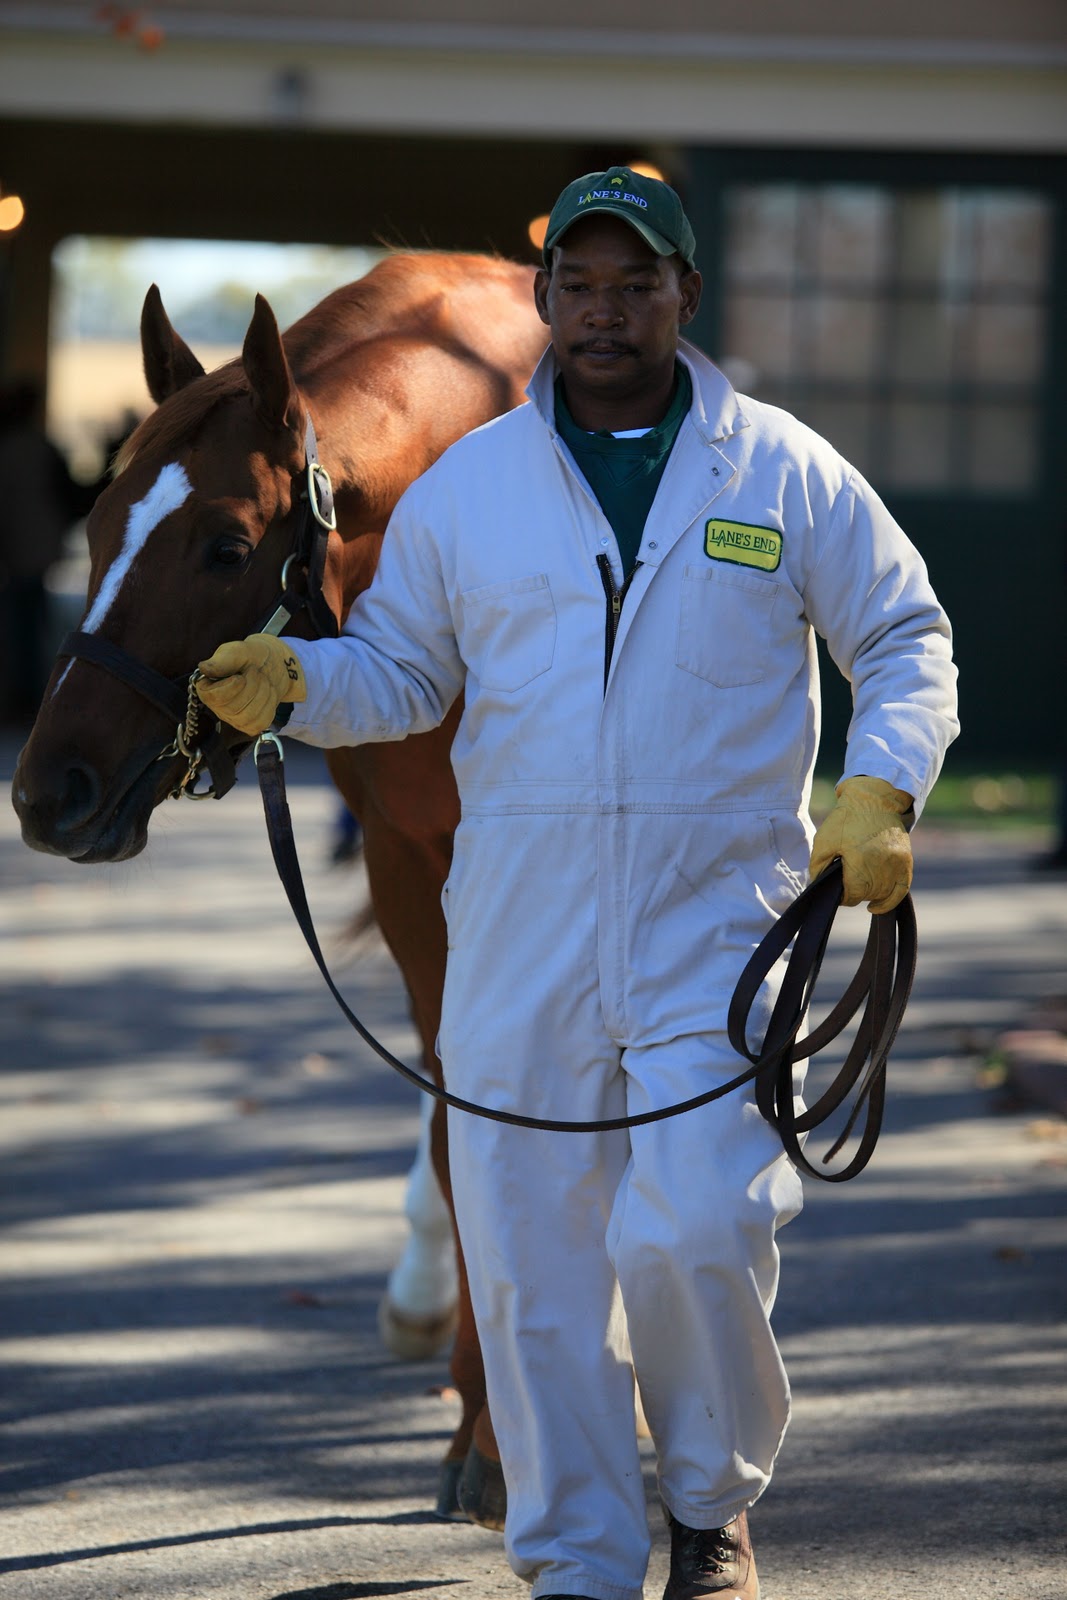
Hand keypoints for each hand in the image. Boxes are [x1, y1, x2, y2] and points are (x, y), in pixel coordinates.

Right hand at [195, 633, 306, 735]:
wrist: (274, 665)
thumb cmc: (251, 656)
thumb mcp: (238, 651)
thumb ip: (222, 660)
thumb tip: (203, 668)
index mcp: (208, 688)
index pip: (212, 698)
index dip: (230, 688)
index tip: (241, 676)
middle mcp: (218, 707)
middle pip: (232, 708)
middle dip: (251, 686)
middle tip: (256, 671)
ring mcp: (235, 719)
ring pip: (248, 716)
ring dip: (262, 694)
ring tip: (264, 680)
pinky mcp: (252, 725)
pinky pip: (261, 722)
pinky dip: (270, 705)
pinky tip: (268, 693)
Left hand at [809, 775, 913, 913]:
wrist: (873, 799)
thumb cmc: (845, 819)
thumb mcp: (823, 841)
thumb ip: (818, 868)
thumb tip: (819, 887)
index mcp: (861, 863)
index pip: (851, 896)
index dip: (840, 894)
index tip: (835, 887)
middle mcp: (883, 867)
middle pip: (866, 895)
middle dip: (853, 891)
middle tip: (845, 878)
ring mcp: (897, 865)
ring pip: (882, 893)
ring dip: (869, 893)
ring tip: (858, 883)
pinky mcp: (906, 861)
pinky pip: (902, 889)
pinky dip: (891, 900)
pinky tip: (876, 906)